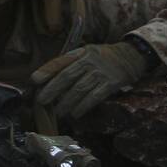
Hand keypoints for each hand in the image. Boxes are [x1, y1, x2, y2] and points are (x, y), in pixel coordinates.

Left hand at [31, 41, 149, 121]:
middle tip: (42, 101)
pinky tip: (75, 114)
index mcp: (81, 53)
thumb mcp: (88, 53)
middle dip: (52, 90)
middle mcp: (89, 61)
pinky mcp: (111, 84)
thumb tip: (51, 79)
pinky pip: (94, 97)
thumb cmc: (105, 57)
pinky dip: (83, 106)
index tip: (34, 80)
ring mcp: (100, 73)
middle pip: (67, 77)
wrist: (132, 56)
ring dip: (66, 103)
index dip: (47, 70)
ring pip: (79, 89)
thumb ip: (72, 63)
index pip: (61, 61)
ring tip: (58, 112)